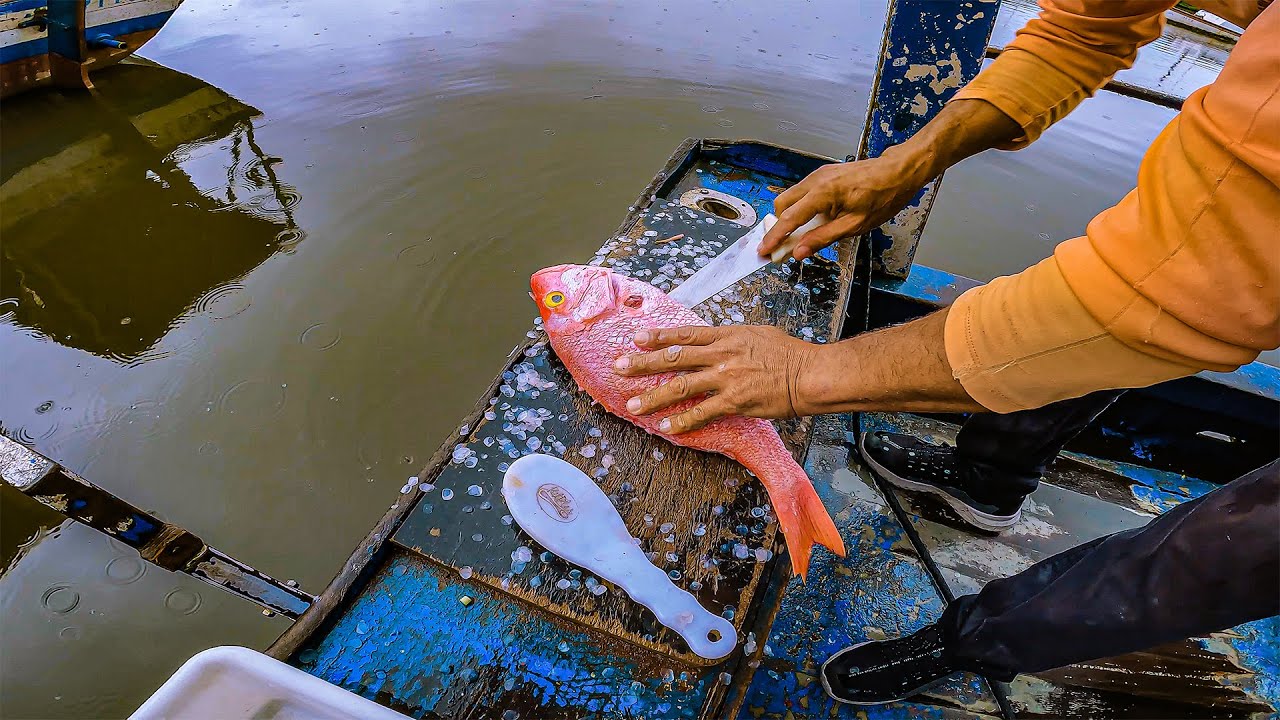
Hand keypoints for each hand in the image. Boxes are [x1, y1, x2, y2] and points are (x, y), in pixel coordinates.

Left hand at [613, 325, 818, 433]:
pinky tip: (665, 426)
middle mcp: (721, 355)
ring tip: (633, 406)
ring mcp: (726, 379)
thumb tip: (716, 341)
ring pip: (681, 387)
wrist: (809, 375)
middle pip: (674, 358)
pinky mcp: (734, 402)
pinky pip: (702, 413)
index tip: (636, 338)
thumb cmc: (789, 354)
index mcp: (726, 336)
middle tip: (619, 367)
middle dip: (643, 363)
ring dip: (654, 397)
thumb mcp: (757, 334)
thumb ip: (732, 339)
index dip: (658, 336)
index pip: (685, 334)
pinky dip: (682, 420)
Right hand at [759, 147, 933, 259]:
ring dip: (789, 217)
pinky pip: (803, 192)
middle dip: (777, 225)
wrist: (899, 171)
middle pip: (782, 204)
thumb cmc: (883, 197)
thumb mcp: (855, 225)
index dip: (774, 237)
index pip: (789, 218)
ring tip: (798, 236)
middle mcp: (815, 180)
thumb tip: (799, 251)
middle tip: (781, 245)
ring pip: (791, 197)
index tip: (763, 250)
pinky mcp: (824, 174)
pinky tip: (812, 221)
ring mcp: (819, 175)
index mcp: (822, 193)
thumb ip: (823, 238)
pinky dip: (800, 208)